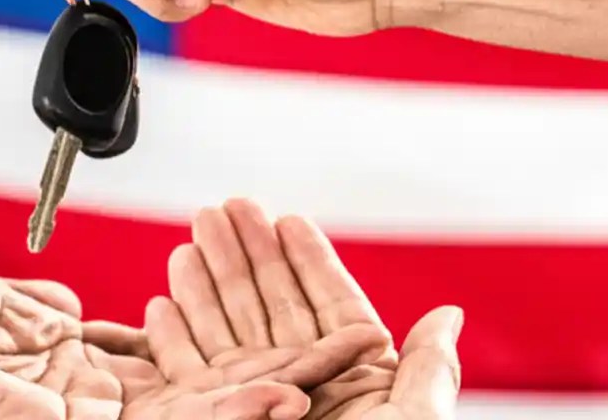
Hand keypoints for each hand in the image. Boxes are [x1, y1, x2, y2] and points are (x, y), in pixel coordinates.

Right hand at [0, 254, 326, 419]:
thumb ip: (10, 407)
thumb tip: (65, 418)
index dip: (235, 410)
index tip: (295, 390)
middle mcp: (98, 414)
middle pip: (205, 393)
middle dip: (275, 370)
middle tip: (347, 346)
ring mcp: (89, 382)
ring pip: (183, 353)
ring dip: (243, 326)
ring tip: (308, 302)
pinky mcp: (71, 347)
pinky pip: (142, 327)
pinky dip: (186, 302)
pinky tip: (227, 276)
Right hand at [161, 198, 462, 419]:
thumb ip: (428, 372)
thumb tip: (447, 315)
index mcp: (356, 391)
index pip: (327, 310)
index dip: (307, 262)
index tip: (285, 219)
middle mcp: (305, 397)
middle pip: (270, 310)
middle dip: (246, 257)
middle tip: (224, 208)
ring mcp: (259, 411)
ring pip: (228, 335)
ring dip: (206, 286)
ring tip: (190, 240)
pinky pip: (191, 379)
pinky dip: (175, 340)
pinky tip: (160, 305)